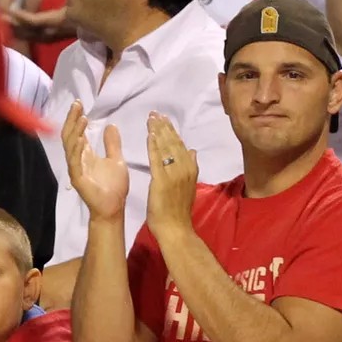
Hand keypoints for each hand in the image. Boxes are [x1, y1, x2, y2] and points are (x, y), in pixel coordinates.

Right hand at [59, 103, 130, 222]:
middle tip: (77, 105)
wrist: (114, 207)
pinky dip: (76, 150)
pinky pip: (74, 162)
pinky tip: (80, 139)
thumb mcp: (116, 159)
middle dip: (72, 120)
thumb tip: (111, 125)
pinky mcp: (78, 179)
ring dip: (75, 131)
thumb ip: (112, 143)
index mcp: (85, 154)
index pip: (77, 132)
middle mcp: (77, 159)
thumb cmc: (114, 186)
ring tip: (81, 117)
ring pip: (70, 146)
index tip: (80, 104)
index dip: (76, 118)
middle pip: (70, 135)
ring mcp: (76, 169)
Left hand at [142, 113, 199, 236]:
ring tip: (151, 118)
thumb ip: (190, 168)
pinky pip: (157, 158)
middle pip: (173, 143)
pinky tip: (149, 134)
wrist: (176, 229)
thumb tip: (192, 151)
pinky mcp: (162, 180)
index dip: (172, 131)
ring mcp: (173, 174)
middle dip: (164, 127)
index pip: (180, 145)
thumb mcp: (189, 186)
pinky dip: (153, 145)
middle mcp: (184, 168)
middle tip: (155, 113)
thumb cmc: (178, 211)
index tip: (164, 118)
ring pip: (166, 147)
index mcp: (190, 169)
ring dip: (158, 131)